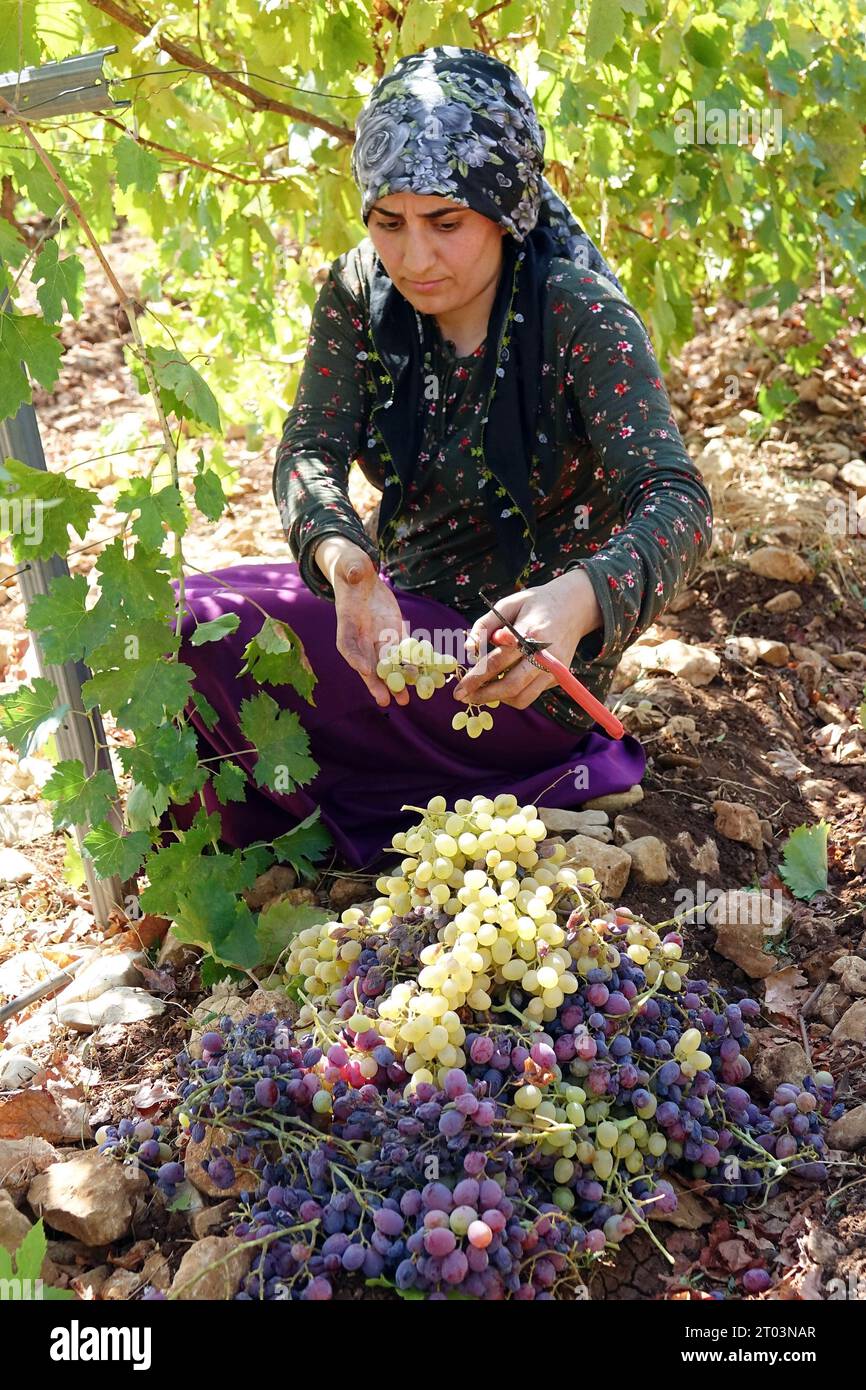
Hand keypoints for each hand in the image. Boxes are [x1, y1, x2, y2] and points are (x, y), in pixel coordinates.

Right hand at [314, 536, 409, 708]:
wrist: (361, 575)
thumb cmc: (352, 568)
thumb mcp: (351, 564)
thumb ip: (353, 569)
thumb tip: (356, 571)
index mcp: (346, 623)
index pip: (348, 645)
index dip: (356, 658)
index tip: (366, 670)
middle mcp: (361, 636)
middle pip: (367, 664)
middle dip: (376, 683)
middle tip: (386, 701)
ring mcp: (377, 637)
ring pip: (387, 664)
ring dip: (395, 681)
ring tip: (405, 700)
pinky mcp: (393, 633)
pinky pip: (403, 651)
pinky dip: (411, 664)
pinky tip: (422, 678)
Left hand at [453, 569, 603, 710]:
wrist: (575, 606)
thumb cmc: (535, 604)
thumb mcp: (507, 605)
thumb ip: (485, 625)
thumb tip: (468, 649)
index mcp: (529, 633)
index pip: (497, 662)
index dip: (475, 678)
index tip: (458, 690)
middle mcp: (545, 655)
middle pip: (510, 686)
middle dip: (484, 696)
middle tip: (465, 697)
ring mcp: (554, 669)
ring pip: (522, 698)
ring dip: (499, 698)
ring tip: (484, 690)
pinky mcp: (559, 677)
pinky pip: (532, 694)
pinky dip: (514, 694)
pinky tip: (503, 681)